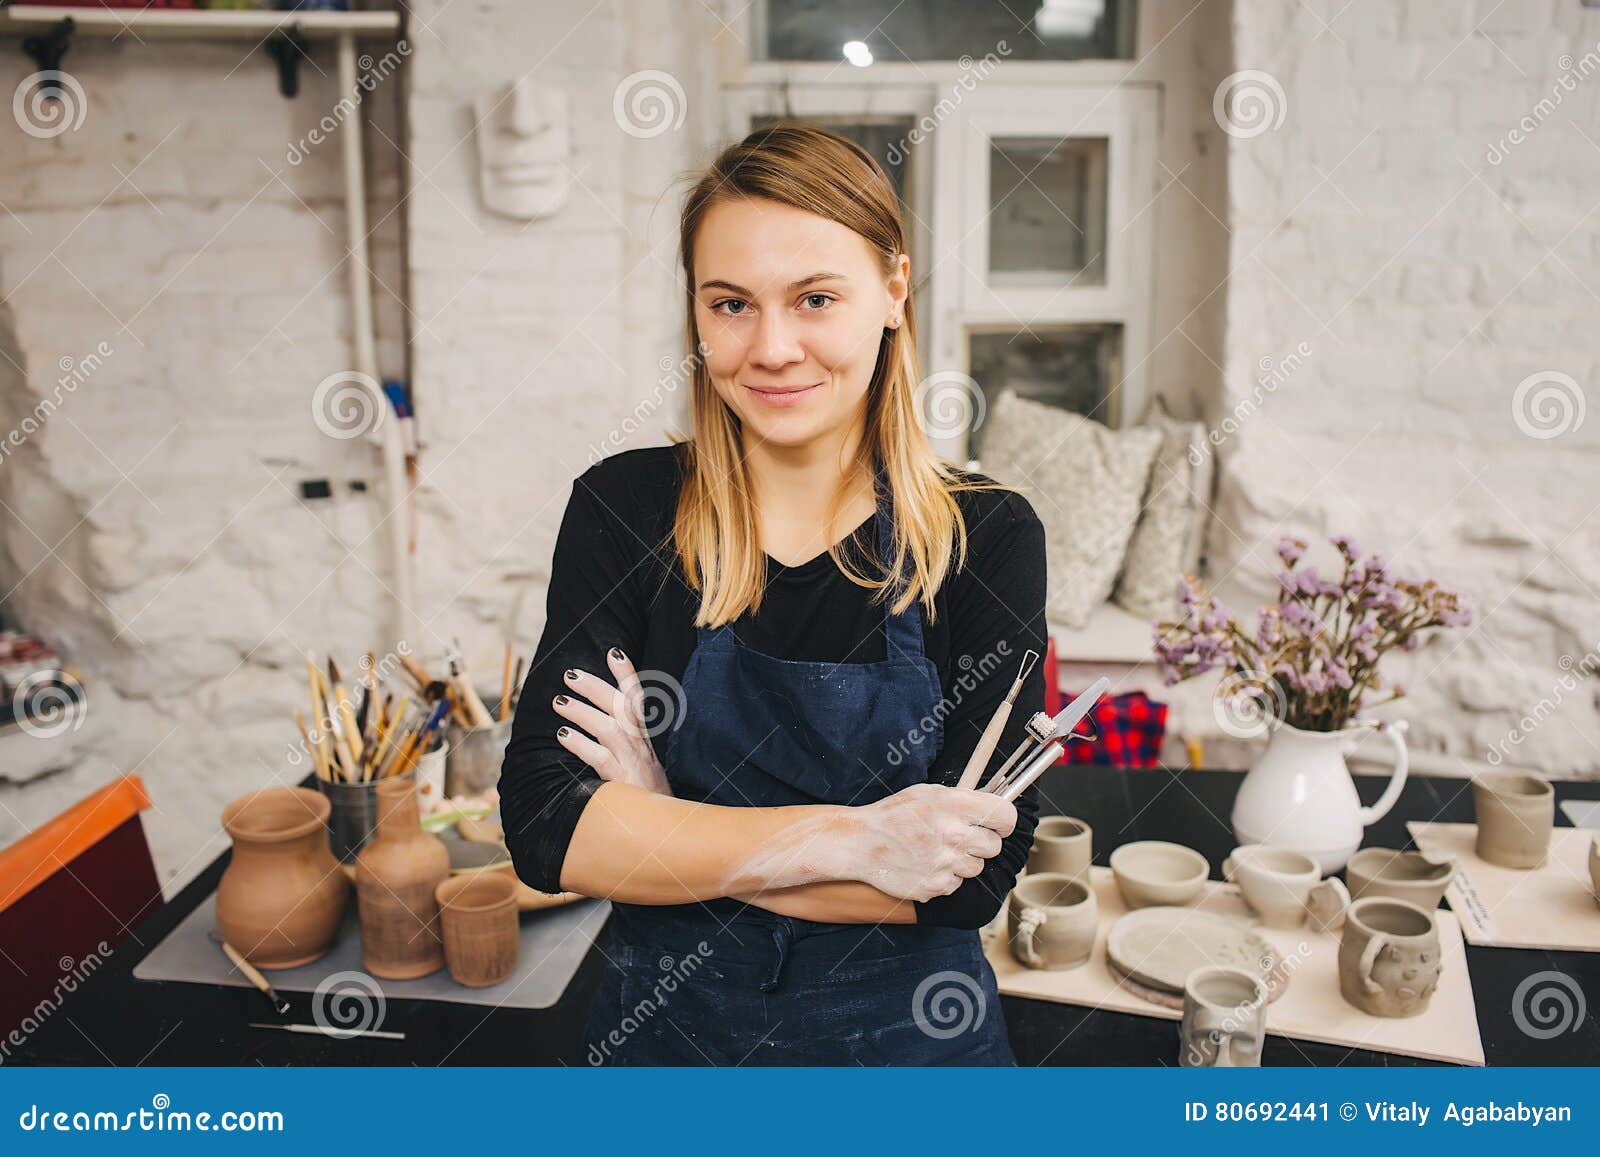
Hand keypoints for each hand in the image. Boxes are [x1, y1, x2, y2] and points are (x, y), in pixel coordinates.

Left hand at [554, 648, 672, 795]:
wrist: (664, 834)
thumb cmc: (647, 804)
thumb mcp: (640, 772)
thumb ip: (622, 750)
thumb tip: (595, 728)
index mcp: (644, 744)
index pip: (638, 702)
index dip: (627, 675)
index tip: (614, 651)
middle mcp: (642, 750)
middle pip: (623, 708)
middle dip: (596, 687)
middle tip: (570, 674)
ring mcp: (635, 765)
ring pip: (610, 728)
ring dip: (583, 712)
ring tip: (558, 702)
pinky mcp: (624, 784)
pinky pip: (601, 758)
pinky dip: (581, 743)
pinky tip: (563, 735)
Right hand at [840, 783, 1016, 902]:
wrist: (860, 843)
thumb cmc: (894, 815)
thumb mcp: (928, 793)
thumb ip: (962, 799)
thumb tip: (993, 807)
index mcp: (953, 805)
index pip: (1005, 816)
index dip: (1004, 821)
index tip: (998, 824)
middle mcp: (952, 835)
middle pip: (994, 846)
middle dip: (982, 842)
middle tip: (961, 837)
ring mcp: (945, 864)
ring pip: (977, 867)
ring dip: (963, 861)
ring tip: (939, 851)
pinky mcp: (936, 886)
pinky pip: (957, 884)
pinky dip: (946, 877)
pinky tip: (927, 865)